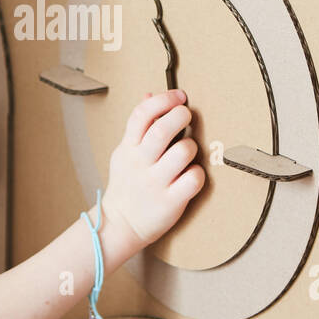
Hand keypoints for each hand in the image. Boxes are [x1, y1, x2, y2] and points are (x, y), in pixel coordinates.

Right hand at [100, 89, 205, 247]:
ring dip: (191, 146)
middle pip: (162, 130)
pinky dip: (198, 174)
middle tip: (187, 115)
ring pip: (182, 152)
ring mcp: (154, 183)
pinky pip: (193, 179)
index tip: (179, 96)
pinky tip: (192, 175)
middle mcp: (140, 163)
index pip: (142, 114)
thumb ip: (138, 125)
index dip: (163, 100)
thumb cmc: (128, 184)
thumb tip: (149, 94)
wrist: (120, 224)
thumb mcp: (125, 151)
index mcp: (128, 148)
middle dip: (180, 115)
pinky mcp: (170, 202)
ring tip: (189, 150)